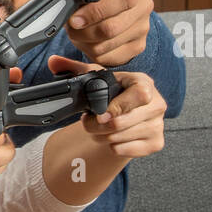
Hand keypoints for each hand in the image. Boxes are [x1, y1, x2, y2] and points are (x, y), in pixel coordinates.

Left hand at [21, 0, 154, 65]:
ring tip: (78, 31)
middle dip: (82, 32)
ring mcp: (142, 28)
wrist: (103, 3)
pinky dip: (92, 54)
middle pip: (111, 28)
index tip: (73, 19)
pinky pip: (110, 59)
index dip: (95, 12)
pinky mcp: (137, 47)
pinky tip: (87, 41)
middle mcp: (143, 4)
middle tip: (70, 27)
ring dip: (85, 43)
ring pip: (107, 47)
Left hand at [47, 55, 166, 159]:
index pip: (139, 94)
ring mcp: (158, 125)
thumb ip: (76, 70)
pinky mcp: (156, 143)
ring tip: (99, 128)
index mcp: (145, 83)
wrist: (127, 118)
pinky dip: (112, 146)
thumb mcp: (96, 80)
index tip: (98, 114)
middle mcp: (157, 104)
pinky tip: (112, 138)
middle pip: (121, 123)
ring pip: (118, 138)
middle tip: (89, 122)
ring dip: (100, 136)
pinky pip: (124, 150)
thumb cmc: (113, 96)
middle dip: (96, 126)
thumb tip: (53, 61)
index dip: (116, 106)